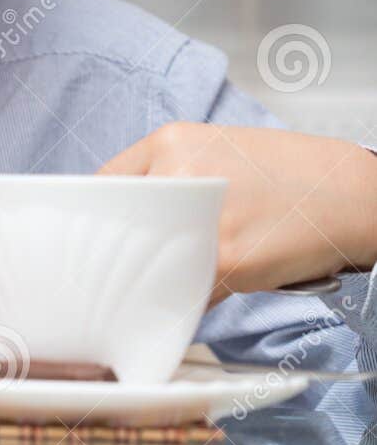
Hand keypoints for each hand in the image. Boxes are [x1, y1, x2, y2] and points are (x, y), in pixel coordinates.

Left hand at [98, 123, 376, 301]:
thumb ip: (169, 177)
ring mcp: (201, 218)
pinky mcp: (227, 259)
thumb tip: (122, 223)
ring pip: (149, 264)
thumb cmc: (287, 175)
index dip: (99, 219)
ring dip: (154, 283)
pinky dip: (187, 304)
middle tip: (128, 271)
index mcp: (171, 141)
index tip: (94, 240)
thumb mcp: (217, 152)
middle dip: (122, 254)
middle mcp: (178, 173)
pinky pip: (185, 293)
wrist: (351, 193)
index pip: (103, 183)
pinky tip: (206, 294)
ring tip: (175, 282)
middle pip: (118, 227)